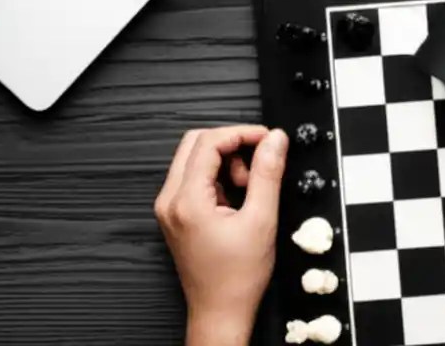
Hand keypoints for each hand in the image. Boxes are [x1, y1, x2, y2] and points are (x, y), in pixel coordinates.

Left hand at [155, 126, 287, 345]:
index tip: (267, 138)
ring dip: (225, 161)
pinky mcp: (176, 214)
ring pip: (194, 159)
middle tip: (258, 159)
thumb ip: (267, 173)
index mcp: (186, 201)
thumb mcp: (261, 219)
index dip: (242, 133)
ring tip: (248, 186)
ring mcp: (170, 208)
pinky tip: (236, 197)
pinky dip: (217, 177)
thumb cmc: (237, 278)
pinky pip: (194, 178)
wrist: (221, 311)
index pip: (208, 142)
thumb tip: (275, 140)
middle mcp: (170, 201)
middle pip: (196, 143)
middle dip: (231, 144)